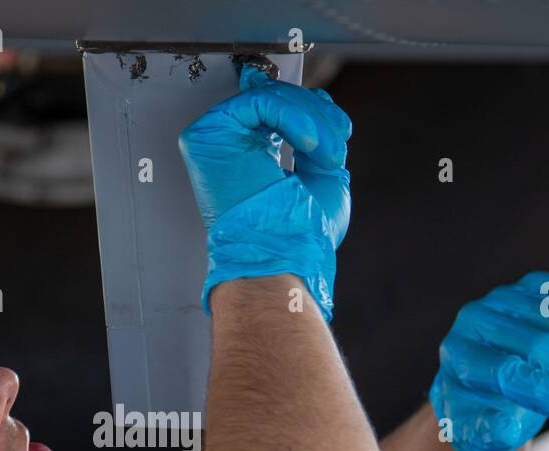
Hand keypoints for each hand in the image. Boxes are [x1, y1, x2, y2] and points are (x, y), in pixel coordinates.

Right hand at [178, 64, 351, 320]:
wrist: (281, 257)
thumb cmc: (298, 233)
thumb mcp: (322, 173)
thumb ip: (315, 135)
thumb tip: (316, 98)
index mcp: (249, 154)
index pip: (278, 107)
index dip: (313, 108)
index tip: (341, 131)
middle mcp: (228, 145)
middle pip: (278, 98)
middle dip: (319, 117)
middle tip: (335, 151)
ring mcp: (214, 140)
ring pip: (271, 96)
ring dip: (313, 121)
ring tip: (327, 155)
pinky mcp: (207, 135)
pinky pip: (259, 101)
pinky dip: (295, 118)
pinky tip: (309, 145)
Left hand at [428, 272, 548, 450]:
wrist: (486, 382)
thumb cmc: (481, 412)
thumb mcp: (475, 434)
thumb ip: (486, 433)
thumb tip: (505, 424)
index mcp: (459, 355)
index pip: (506, 369)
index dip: (543, 389)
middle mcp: (477, 318)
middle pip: (539, 342)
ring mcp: (507, 296)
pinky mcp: (535, 285)